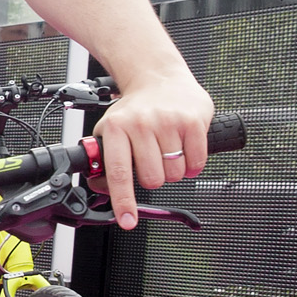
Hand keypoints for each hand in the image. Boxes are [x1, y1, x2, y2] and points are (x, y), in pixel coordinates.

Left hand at [89, 64, 213, 227]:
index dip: (124, 201)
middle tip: (152, 161)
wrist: (159, 76)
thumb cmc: (135, 109)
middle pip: (153, 179)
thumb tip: (100, 190)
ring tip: (168, 151)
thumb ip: (105, 160)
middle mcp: (141, 123)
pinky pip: (196, 163)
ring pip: (175, 174)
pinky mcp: (193, 121)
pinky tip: (184, 150)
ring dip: (174, 171)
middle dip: (154, 178)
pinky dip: (192, 165)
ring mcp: (169, 121)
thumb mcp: (111, 129)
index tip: (128, 220)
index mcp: (116, 128)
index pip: (119, 173)